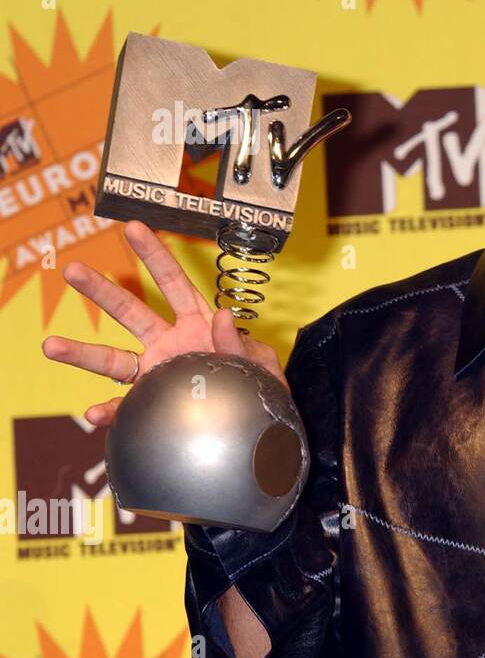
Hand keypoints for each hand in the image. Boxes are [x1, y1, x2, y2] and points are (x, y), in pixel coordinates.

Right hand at [40, 220, 285, 428]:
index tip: (133, 228)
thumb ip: (241, 343)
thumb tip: (222, 315)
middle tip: (72, 270)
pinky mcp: (152, 404)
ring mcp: (157, 373)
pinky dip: (109, 411)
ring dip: (82, 353)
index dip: (154, 256)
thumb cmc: (260, 389)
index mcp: (198, 325)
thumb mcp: (260, 363)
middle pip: (129, 312)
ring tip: (51, 346)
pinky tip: (95, 414)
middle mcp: (170, 344)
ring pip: (112, 360)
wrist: (257, 430)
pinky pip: (125, 407)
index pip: (173, 283)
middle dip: (101, 291)